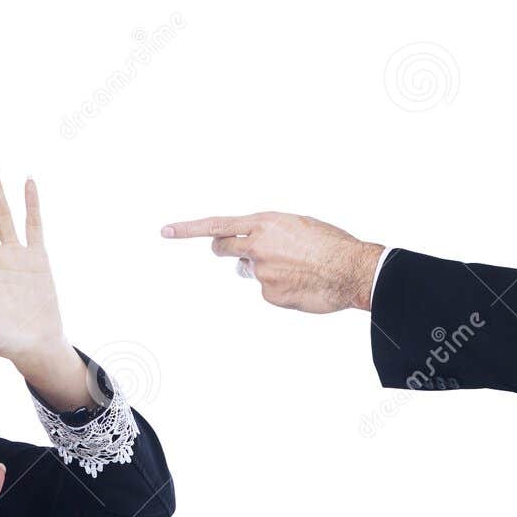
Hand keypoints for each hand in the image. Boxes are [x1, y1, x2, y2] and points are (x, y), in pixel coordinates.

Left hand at [161, 211, 383, 312]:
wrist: (350, 269)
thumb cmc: (330, 244)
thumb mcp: (297, 224)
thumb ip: (269, 232)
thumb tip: (251, 250)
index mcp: (264, 222)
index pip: (217, 225)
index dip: (188, 229)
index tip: (166, 231)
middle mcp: (256, 245)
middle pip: (224, 249)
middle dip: (225, 251)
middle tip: (237, 253)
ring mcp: (260, 272)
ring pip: (250, 271)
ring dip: (264, 269)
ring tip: (295, 267)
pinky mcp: (269, 294)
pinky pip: (267, 290)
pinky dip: (280, 287)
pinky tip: (301, 283)